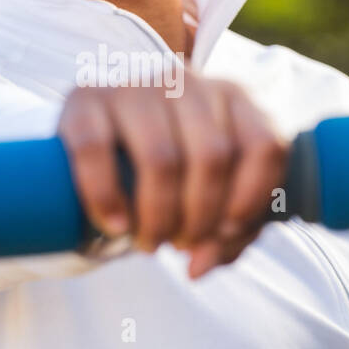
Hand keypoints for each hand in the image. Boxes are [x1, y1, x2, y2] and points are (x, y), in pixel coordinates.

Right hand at [57, 72, 288, 277]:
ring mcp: (134, 86)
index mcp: (233, 97)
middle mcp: (186, 82)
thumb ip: (225, 235)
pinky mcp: (83, 100)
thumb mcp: (212, 198)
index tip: (227, 231)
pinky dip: (106, 196)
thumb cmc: (172, 175)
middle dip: (200, 218)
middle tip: (181, 244)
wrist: (101, 143)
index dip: (251, 199)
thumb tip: (197, 267)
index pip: (265, 145)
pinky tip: (115, 225)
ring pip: (161, 158)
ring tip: (150, 243)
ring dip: (158, 217)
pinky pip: (96, 149)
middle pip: (213, 157)